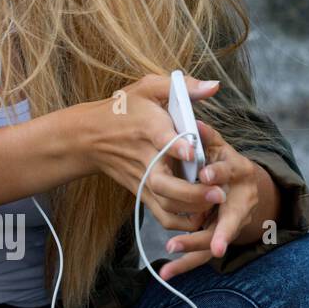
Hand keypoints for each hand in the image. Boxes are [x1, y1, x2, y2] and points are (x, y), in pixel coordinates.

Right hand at [74, 73, 225, 230]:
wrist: (90, 137)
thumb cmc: (124, 109)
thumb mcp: (149, 87)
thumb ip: (183, 86)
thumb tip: (214, 86)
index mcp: (148, 127)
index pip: (161, 137)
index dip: (176, 145)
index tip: (191, 152)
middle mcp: (144, 157)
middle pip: (163, 182)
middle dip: (192, 192)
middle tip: (218, 192)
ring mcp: (142, 178)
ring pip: (164, 201)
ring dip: (190, 207)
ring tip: (216, 202)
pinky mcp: (141, 192)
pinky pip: (160, 214)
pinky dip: (180, 221)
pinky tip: (201, 215)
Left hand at [157, 118, 259, 279]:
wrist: (246, 187)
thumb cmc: (225, 162)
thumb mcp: (220, 146)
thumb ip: (208, 137)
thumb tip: (194, 123)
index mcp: (239, 172)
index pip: (229, 172)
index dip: (218, 174)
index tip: (206, 175)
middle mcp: (240, 201)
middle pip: (230, 218)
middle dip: (219, 230)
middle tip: (200, 234)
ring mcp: (230, 222)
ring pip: (214, 239)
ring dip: (194, 247)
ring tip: (172, 250)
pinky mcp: (217, 238)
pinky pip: (202, 254)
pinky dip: (184, 265)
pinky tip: (166, 274)